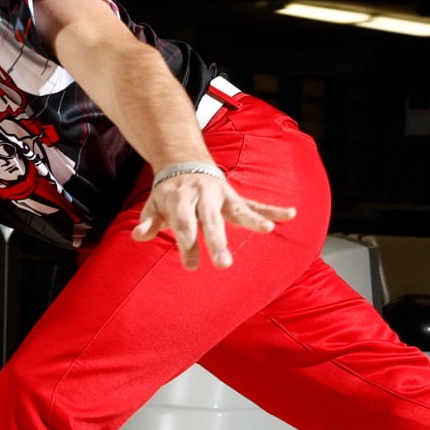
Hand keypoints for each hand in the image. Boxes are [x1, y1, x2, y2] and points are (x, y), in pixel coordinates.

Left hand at [131, 170, 295, 269]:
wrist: (184, 163)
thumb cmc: (168, 194)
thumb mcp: (154, 205)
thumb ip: (148, 221)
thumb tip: (138, 235)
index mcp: (180, 198)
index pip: (184, 224)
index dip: (187, 244)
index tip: (191, 266)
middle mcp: (203, 195)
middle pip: (210, 220)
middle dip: (218, 241)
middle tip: (225, 265)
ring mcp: (222, 195)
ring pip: (238, 209)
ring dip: (253, 220)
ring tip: (267, 230)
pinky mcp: (235, 198)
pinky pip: (256, 204)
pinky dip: (273, 210)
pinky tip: (290, 214)